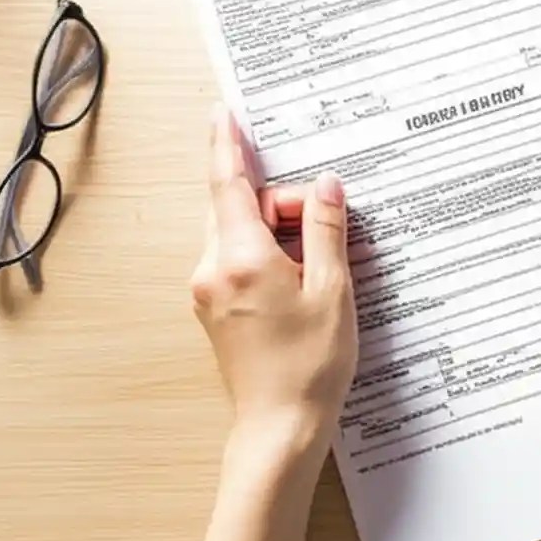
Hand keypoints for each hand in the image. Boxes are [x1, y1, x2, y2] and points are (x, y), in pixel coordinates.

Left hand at [189, 105, 357, 446]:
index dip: (228, 144)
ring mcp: (208, 291)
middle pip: (239, 207)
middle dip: (282, 204)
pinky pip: (238, 260)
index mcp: (240, 259)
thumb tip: (326, 186)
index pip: (228, 184)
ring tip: (320, 262)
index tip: (224, 113)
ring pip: (240, 234)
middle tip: (326, 221)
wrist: (280, 427)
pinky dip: (269, 255)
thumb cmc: (310, 367)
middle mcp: (212, 270)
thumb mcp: (332, 289)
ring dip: (278, 232)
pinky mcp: (215, 308)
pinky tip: (303, 277)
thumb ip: (325, 229)